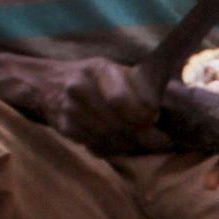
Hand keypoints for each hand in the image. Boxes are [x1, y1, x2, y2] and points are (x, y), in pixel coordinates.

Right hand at [0, 56, 161, 151]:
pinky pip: (96, 146)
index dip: (143, 113)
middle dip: (143, 134)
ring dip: (130, 144)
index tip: (155, 117)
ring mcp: (69, 109)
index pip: (121, 100)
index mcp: (98, 69)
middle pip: (118, 122)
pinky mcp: (64, 128)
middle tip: (160, 140)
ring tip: (141, 142)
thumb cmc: (97, 80)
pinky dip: (113, 149)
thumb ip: (144, 80)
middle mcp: (79, 87)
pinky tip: (121, 144)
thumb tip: (169, 81)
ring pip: (109, 138)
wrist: (49, 84)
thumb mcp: (118, 70)